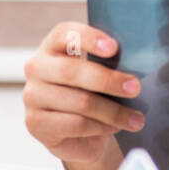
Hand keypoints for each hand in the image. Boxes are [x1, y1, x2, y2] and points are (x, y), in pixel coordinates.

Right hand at [22, 22, 145, 164]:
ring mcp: (32, 96)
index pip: (64, 34)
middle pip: (71, 71)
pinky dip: (101, 126)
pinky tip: (114, 127)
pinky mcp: (35, 123)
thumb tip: (136, 60)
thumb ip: (108, 62)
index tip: (114, 48)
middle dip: (108, 80)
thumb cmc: (93, 95)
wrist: (81, 136)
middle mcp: (36, 68)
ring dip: (113, 111)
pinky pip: (76, 124)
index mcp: (52, 46)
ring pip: (79, 101)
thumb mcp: (100, 73)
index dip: (88, 38)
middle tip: (135, 88)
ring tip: (135, 119)